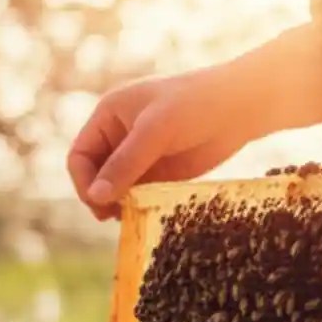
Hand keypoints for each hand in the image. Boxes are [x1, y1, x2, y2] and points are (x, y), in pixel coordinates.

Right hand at [67, 24, 321, 218]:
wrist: (241, 106)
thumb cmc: (195, 105)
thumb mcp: (156, 131)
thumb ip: (125, 164)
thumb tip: (96, 198)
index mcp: (109, 115)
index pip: (80, 155)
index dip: (84, 181)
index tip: (99, 202)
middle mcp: (120, 136)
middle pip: (95, 175)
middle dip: (102, 196)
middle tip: (114, 216)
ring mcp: (141, 155)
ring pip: (117, 188)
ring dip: (121, 204)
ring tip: (134, 215)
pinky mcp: (162, 171)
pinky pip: (140, 194)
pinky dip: (140, 206)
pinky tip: (149, 213)